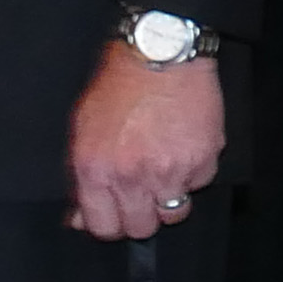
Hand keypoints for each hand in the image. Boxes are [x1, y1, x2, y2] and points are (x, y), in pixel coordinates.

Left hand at [65, 41, 223, 241]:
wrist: (159, 54)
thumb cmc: (117, 86)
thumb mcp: (83, 129)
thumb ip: (80, 179)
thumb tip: (79, 218)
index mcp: (96, 170)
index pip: (103, 227)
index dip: (110, 224)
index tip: (116, 214)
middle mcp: (132, 176)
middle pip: (141, 228)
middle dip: (141, 214)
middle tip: (142, 191)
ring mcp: (170, 171)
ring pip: (173, 213)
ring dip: (169, 197)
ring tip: (164, 169)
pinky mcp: (202, 160)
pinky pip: (199, 184)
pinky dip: (193, 171)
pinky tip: (182, 145)